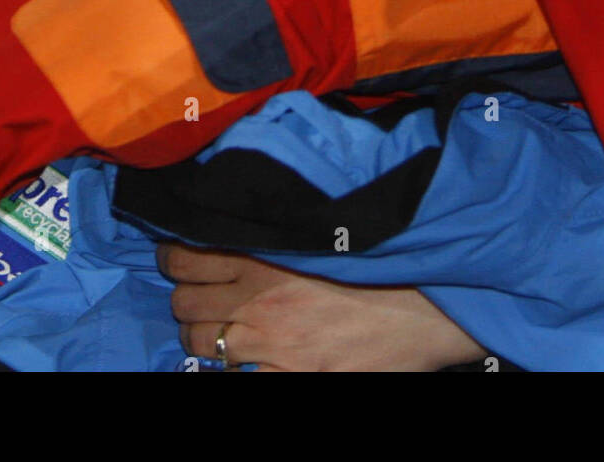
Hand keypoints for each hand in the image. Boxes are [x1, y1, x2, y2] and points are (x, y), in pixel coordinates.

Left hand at [157, 243, 487, 371]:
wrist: (429, 308)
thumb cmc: (383, 264)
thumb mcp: (321, 233)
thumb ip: (278, 232)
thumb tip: (243, 227)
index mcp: (266, 249)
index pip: (187, 253)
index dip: (175, 257)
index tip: (179, 257)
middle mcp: (258, 293)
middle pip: (184, 300)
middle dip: (186, 298)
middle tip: (199, 297)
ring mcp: (268, 339)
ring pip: (197, 341)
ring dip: (202, 335)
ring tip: (219, 331)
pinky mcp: (285, 375)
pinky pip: (228, 376)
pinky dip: (228, 369)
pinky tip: (244, 360)